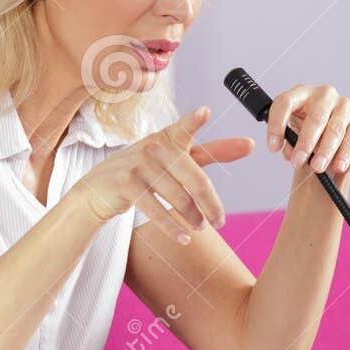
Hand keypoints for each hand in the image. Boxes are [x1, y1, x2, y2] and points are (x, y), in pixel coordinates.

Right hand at [69, 106, 253, 242]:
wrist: (99, 188)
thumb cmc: (146, 170)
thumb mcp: (178, 158)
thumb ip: (212, 151)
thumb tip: (250, 145)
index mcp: (169, 137)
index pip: (184, 128)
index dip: (194, 120)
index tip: (205, 111)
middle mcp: (154, 146)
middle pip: (195, 179)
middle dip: (211, 204)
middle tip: (220, 222)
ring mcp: (137, 164)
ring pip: (178, 198)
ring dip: (193, 217)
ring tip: (200, 227)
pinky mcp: (125, 184)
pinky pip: (157, 210)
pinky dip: (173, 228)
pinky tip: (184, 237)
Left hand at [263, 83, 349, 179]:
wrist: (330, 137)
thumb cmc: (308, 132)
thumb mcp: (293, 133)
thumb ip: (289, 142)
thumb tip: (290, 153)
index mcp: (302, 93)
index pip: (286, 103)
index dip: (277, 126)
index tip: (273, 148)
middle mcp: (325, 94)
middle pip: (315, 118)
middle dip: (305, 143)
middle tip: (297, 162)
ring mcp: (345, 106)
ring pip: (335, 129)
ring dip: (325, 151)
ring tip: (317, 168)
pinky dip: (344, 155)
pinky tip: (338, 166)